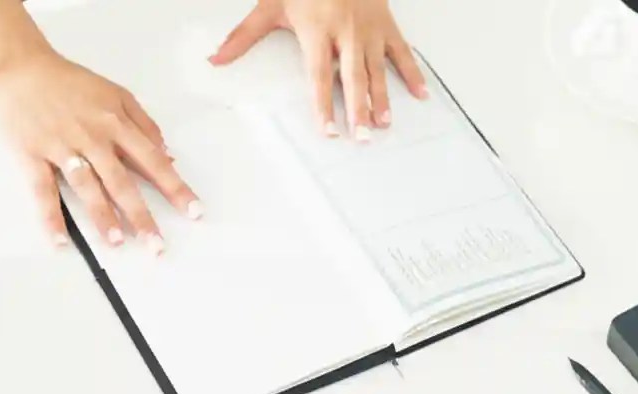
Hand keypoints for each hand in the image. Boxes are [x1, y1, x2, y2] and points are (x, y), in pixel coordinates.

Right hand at [0, 47, 201, 253]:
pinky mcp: (32, 155)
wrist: (18, 66)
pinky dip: (51, 217)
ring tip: (117, 242)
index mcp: (115, 123)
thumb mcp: (114, 94)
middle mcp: (92, 137)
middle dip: (141, 216)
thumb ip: (142, 123)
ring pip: (87, 187)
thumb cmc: (67, 82)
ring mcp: (62, 147)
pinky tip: (60, 241)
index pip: (152, 161)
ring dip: (102, 217)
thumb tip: (166, 154)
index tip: (192, 210)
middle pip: (122, 182)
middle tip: (156, 245)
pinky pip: (43, 191)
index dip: (174, 187)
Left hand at [209, 0, 427, 140]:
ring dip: (381, 99)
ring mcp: (369, 28)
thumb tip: (216, 60)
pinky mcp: (385, 23)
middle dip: (358, 111)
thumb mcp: (270, 5)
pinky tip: (421, 95)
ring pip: (377, 69)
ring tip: (383, 124)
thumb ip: (244, 36)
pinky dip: (413, 74)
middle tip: (362, 137)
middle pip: (353, 78)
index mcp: (317, 30)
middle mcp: (346, 32)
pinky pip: (402, 52)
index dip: (323, 105)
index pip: (319, 75)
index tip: (327, 130)